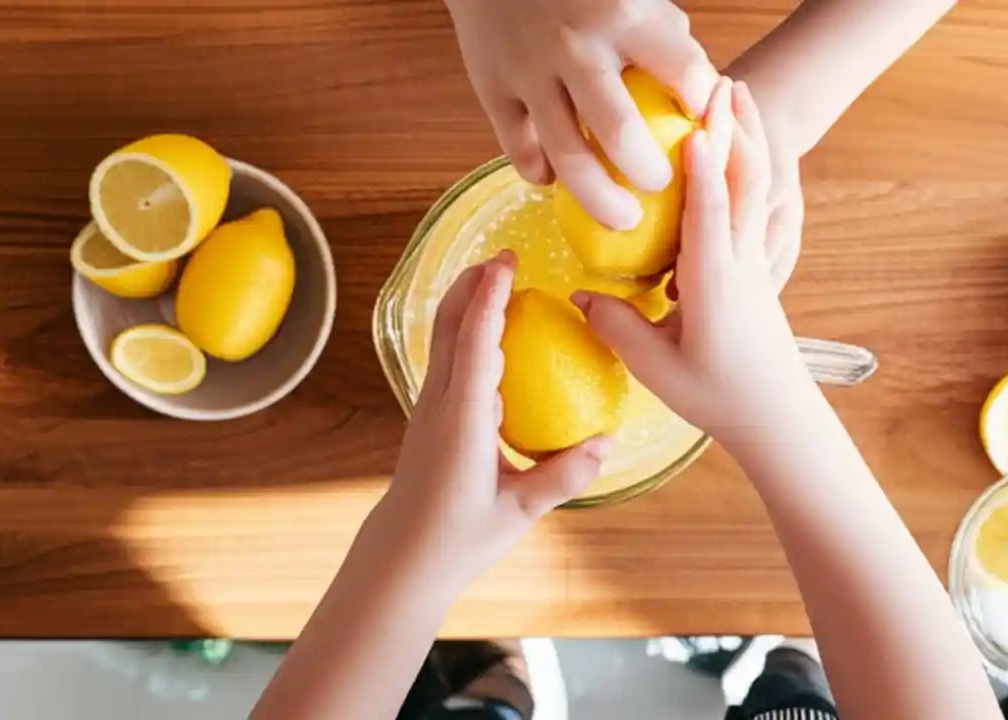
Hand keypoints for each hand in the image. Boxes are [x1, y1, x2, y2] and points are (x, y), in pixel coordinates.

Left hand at [383, 252, 607, 584]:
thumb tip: (605, 444)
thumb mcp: (517, 513)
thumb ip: (562, 477)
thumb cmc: (457, 540)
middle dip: (473, 285)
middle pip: (449, 326)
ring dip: (466, 303)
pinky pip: (446, 360)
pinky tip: (492, 338)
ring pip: (443, 339)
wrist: (401, 560)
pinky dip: (466, 333)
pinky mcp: (428, 418)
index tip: (506, 263)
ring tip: (498, 281)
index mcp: (461, 422)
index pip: (475, 345)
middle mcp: (438, 405)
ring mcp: (428, 409)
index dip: (490, 299)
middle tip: (505, 257)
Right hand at [446, 0, 716, 229]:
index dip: (705, 111)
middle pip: (621, 134)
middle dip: (650, 175)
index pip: (685, 74)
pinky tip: (558, 178)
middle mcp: (578, 47)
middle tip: (660, 187)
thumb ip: (666, 39)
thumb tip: (704, 98)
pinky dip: (544, 176)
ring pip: (567, 158)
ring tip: (624, 217)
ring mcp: (531, 72)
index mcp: (626, 16)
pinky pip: (522, 153)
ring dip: (601, 200)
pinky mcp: (493, 90)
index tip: (706, 134)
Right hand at [573, 80, 811, 449]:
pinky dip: (748, 170)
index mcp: (715, 285)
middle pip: (744, 184)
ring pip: (756, 189)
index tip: (696, 125)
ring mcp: (755, 263)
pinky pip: (756, 206)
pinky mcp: (758, 268)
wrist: (776, 415)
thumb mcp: (657, 368)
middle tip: (723, 84)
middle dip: (735, 130)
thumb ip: (617, 327)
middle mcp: (741, 264)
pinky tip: (737, 155)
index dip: (702, 169)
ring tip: (738, 98)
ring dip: (748, 139)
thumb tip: (579, 294)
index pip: (709, 216)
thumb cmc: (717, 396)